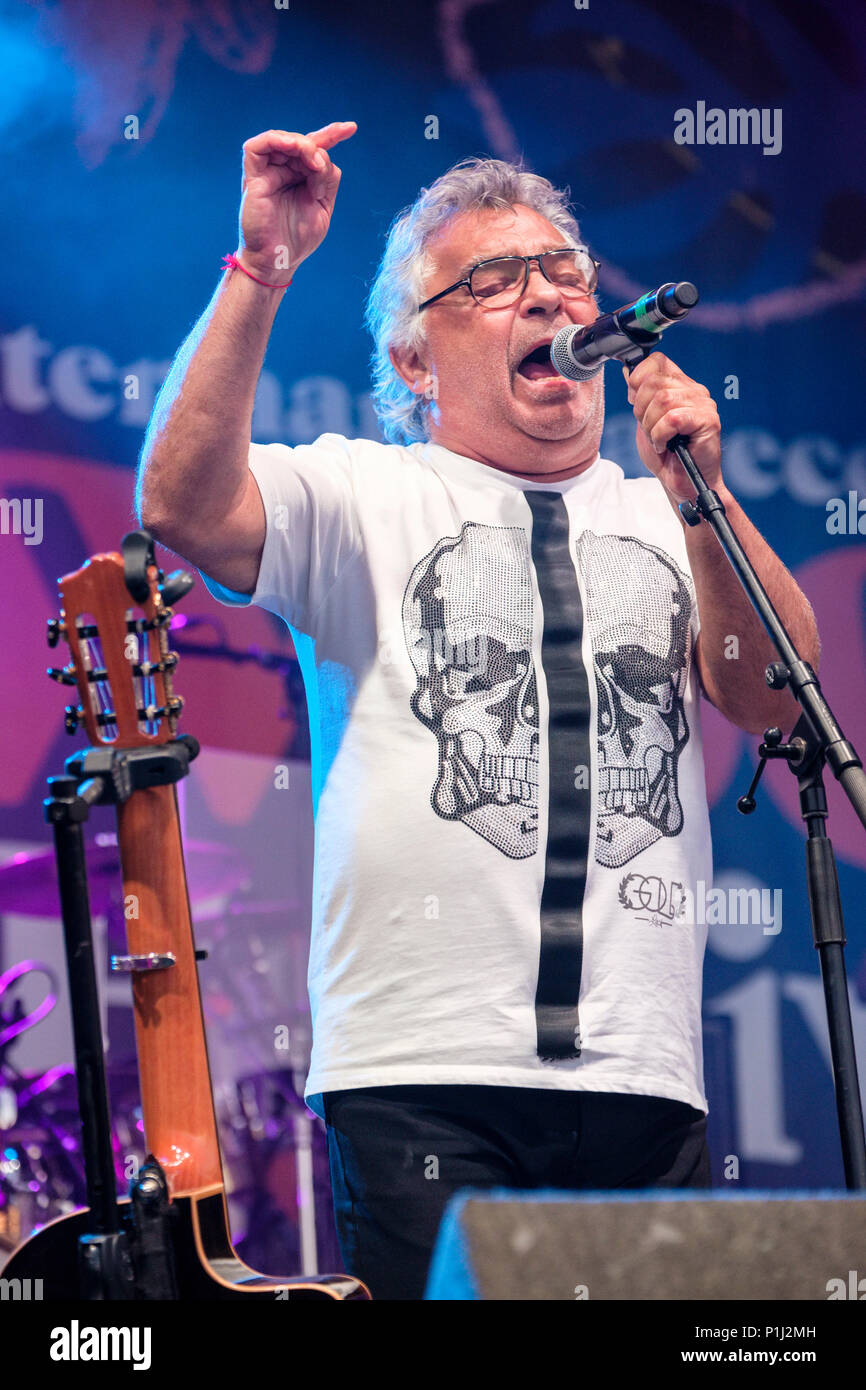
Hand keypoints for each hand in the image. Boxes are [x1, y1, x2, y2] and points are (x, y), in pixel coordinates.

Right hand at [236, 122, 356, 281]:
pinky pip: (256, 147)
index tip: (351, 128)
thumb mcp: (323, 207)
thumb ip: (327, 180)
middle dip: (317, 147)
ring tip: (313, 162)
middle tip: (322, 167)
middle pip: (302, 143)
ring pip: (282, 140)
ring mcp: (267, 173)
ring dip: (301, 144)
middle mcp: (283, 171)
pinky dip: (276, 140)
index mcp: (301, 177)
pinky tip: (292, 148)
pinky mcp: (252, 178)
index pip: (315, 148)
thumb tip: (322, 158)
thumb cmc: (298, 239)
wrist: (277, 261)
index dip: (332, 134)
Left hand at [624, 355, 721, 503]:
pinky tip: (666, 445)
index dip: (639, 378)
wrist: (682, 484)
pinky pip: (672, 419)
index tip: (636, 403)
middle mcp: (694, 390)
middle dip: (641, 411)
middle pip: (654, 382)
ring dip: (651, 426)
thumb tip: (629, 374)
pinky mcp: (708, 420)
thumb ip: (639, 397)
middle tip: (650, 430)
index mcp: (680, 385)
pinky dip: (661, 435)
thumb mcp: (644, 421)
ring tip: (659, 440)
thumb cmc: (667, 455)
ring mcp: (703, 404)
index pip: (657, 361)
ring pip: (662, 400)